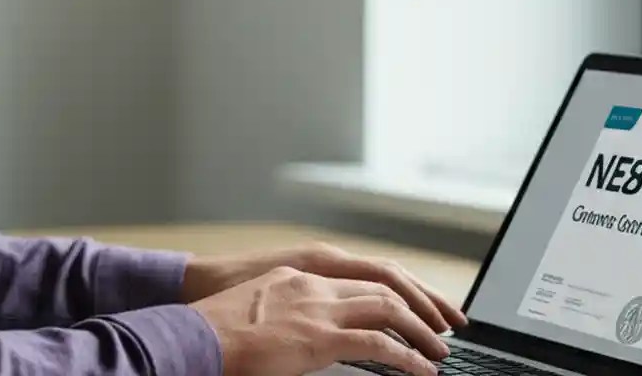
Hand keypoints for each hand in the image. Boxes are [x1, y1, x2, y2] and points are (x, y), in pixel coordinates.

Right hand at [182, 242, 467, 338]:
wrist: (193, 335)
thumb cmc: (216, 330)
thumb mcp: (258, 310)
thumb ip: (289, 313)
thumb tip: (303, 334)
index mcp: (301, 275)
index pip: (365, 275)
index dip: (400, 289)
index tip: (421, 305)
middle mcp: (315, 284)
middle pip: (386, 284)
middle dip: (423, 304)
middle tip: (448, 325)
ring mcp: (319, 308)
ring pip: (389, 309)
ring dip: (422, 330)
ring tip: (441, 351)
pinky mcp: (319, 337)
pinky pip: (378, 344)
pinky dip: (407, 357)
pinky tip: (422, 370)